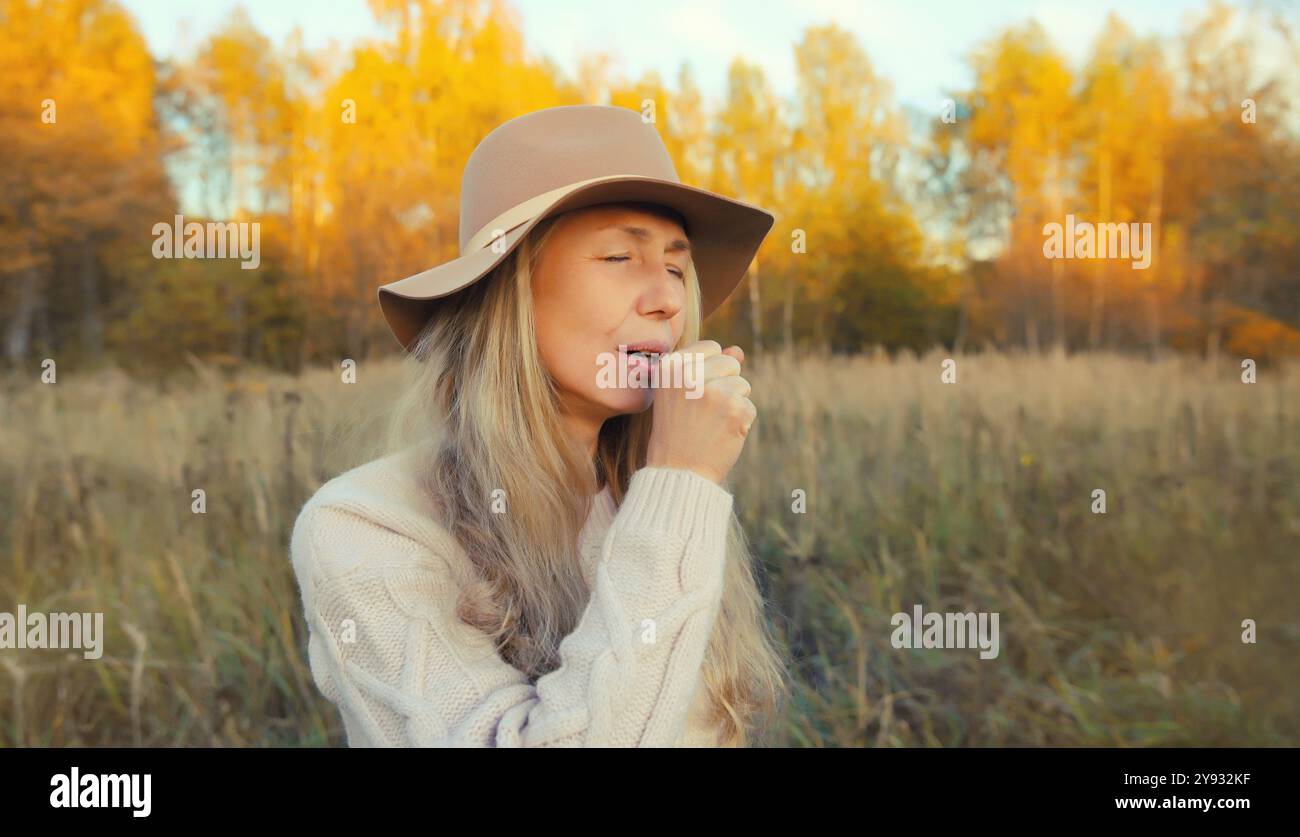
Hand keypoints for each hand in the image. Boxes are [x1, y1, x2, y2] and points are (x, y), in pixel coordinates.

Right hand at [645, 340, 754, 485]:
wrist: (677, 474)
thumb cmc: (677, 433)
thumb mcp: (681, 394)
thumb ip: (707, 367)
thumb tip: (737, 350)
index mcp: (670, 367)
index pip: (711, 347)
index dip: (710, 372)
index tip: (694, 396)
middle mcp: (689, 374)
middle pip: (730, 363)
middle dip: (725, 385)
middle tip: (703, 413)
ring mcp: (713, 391)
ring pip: (743, 384)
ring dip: (734, 404)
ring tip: (710, 424)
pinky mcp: (735, 409)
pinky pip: (749, 406)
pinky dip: (741, 423)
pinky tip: (720, 435)